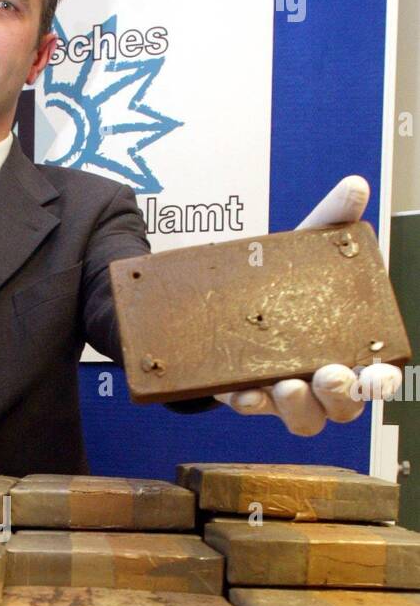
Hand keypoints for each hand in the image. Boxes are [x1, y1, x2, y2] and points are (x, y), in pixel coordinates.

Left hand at [215, 176, 401, 434]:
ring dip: (297, 406)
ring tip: (287, 384)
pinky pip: (250, 407)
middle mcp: (320, 379)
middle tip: (329, 375)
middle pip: (342, 406)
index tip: (378, 375)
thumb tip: (353, 187)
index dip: (381, 381)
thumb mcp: (308, 249)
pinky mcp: (243, 392)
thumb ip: (332, 220)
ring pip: (301, 418)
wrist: (224, 294)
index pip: (376, 377)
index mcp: (348, 349)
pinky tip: (244, 391)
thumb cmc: (284, 281)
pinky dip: (249, 401)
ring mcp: (282, 391)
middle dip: (340, 395)